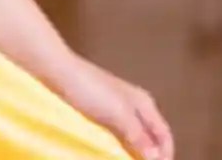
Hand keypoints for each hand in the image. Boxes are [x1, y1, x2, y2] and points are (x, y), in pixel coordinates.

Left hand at [53, 55, 173, 159]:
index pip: (164, 134)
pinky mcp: (98, 109)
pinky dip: (120, 145)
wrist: (56, 71)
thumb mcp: (118, 114)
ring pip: (134, 135)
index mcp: (144, 103)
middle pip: (150, 135)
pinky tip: (112, 153)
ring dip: (135, 151)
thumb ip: (138, 136)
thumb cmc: (88, 89)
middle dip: (151, 154)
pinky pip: (117, 132)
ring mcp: (115, 106)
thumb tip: (155, 158)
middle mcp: (134, 104)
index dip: (165, 154)